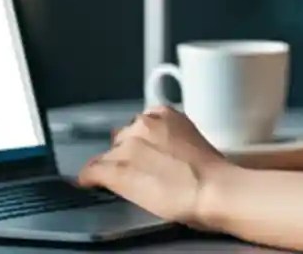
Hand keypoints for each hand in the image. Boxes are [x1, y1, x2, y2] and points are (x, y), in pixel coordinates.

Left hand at [76, 105, 232, 229]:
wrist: (212, 189)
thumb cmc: (213, 173)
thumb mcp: (193, 143)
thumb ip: (174, 140)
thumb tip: (166, 155)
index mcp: (164, 114)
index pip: (140, 125)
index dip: (140, 142)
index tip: (145, 154)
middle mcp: (142, 124)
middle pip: (122, 138)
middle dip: (127, 154)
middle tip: (140, 173)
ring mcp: (127, 147)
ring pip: (108, 155)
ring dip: (113, 167)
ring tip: (122, 183)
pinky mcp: (116, 170)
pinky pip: (92, 171)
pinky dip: (89, 178)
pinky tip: (88, 184)